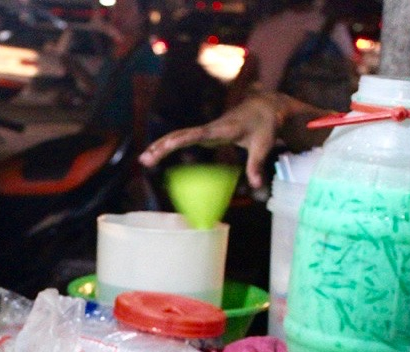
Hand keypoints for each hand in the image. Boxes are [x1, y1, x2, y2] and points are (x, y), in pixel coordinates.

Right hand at [139, 92, 286, 187]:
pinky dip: (168, 145)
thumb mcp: (263, 145)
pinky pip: (183, 138)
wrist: (265, 107)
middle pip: (180, 135)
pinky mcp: (205, 134)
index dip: (181, 140)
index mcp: (222, 129)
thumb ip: (257, 165)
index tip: (166, 146)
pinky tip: (156, 153)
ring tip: (144, 160)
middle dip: (162, 146)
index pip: (197, 134)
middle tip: (145, 160)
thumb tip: (256, 186)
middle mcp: (210, 128)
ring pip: (178, 135)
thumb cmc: (265, 125)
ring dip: (160, 146)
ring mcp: (206, 130)